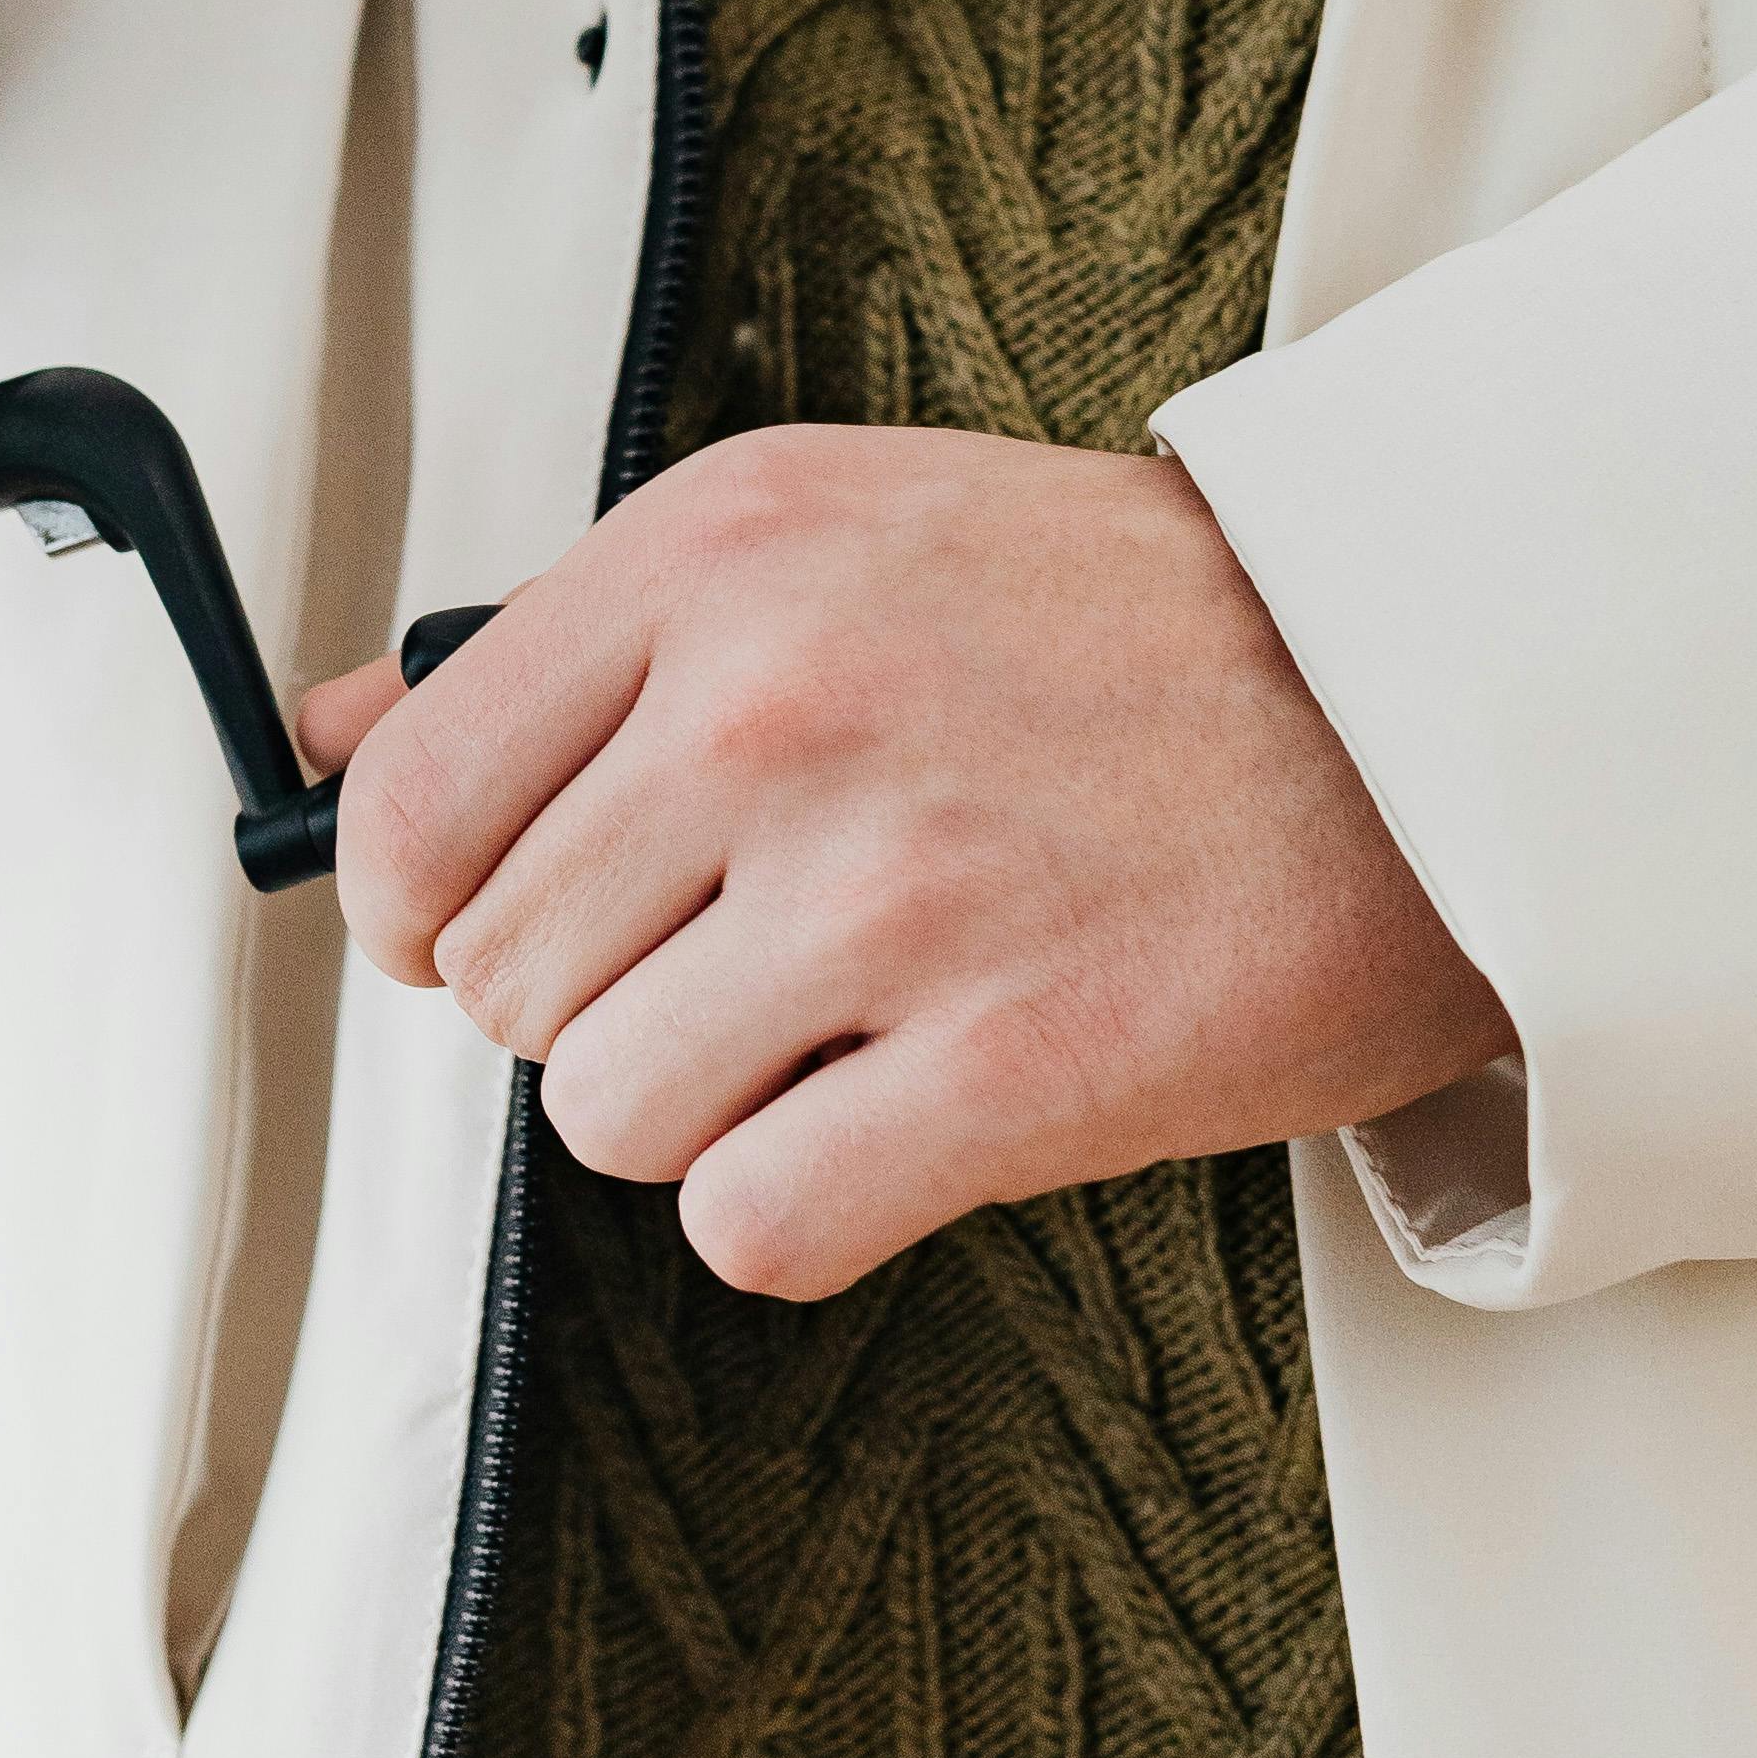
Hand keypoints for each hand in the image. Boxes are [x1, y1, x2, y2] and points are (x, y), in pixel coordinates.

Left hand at [305, 425, 1506, 1302]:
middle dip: (611, 1001)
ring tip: (857, 1022)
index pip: (415, 805)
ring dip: (711, 1110)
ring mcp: (890, 887)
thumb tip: (329, 742)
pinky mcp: (1005, 1063)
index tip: (490, 937)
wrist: (1427, 706)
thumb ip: (565, 642)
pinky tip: (912, 1110)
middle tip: (770, 953)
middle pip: (510, 983)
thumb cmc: (1129, 629)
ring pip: (607, 1118)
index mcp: (717, 557)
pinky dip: (808, 1203)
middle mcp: (776, 705)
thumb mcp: (827, 535)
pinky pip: (751, 1221)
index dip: (426, 916)